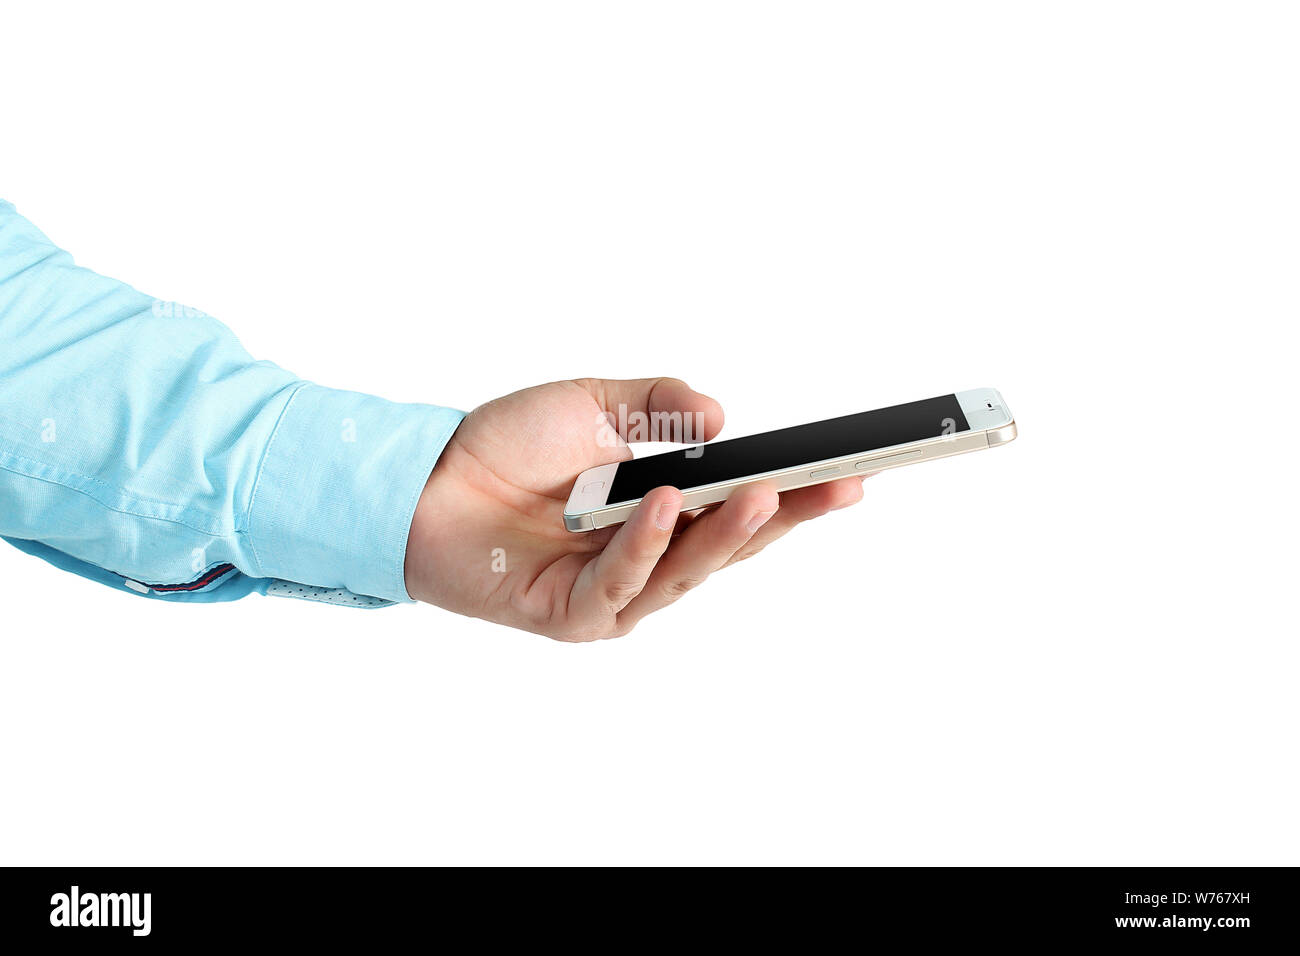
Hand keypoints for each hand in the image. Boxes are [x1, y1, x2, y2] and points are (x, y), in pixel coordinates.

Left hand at [404, 377, 865, 639]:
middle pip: (731, 546)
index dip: (796, 492)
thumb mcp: (594, 403)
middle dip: (789, 515)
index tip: (851, 471)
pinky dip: (644, 543)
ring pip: (687, 570)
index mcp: (660, 513)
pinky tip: (664, 504)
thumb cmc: (504, 447)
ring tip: (767, 493)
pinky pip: (620, 583)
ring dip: (728, 531)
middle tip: (843, 486)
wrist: (424, 479)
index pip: (739, 507)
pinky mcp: (573, 615)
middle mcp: (646, 558)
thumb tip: (722, 417)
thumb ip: (658, 405)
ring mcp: (613, 594)